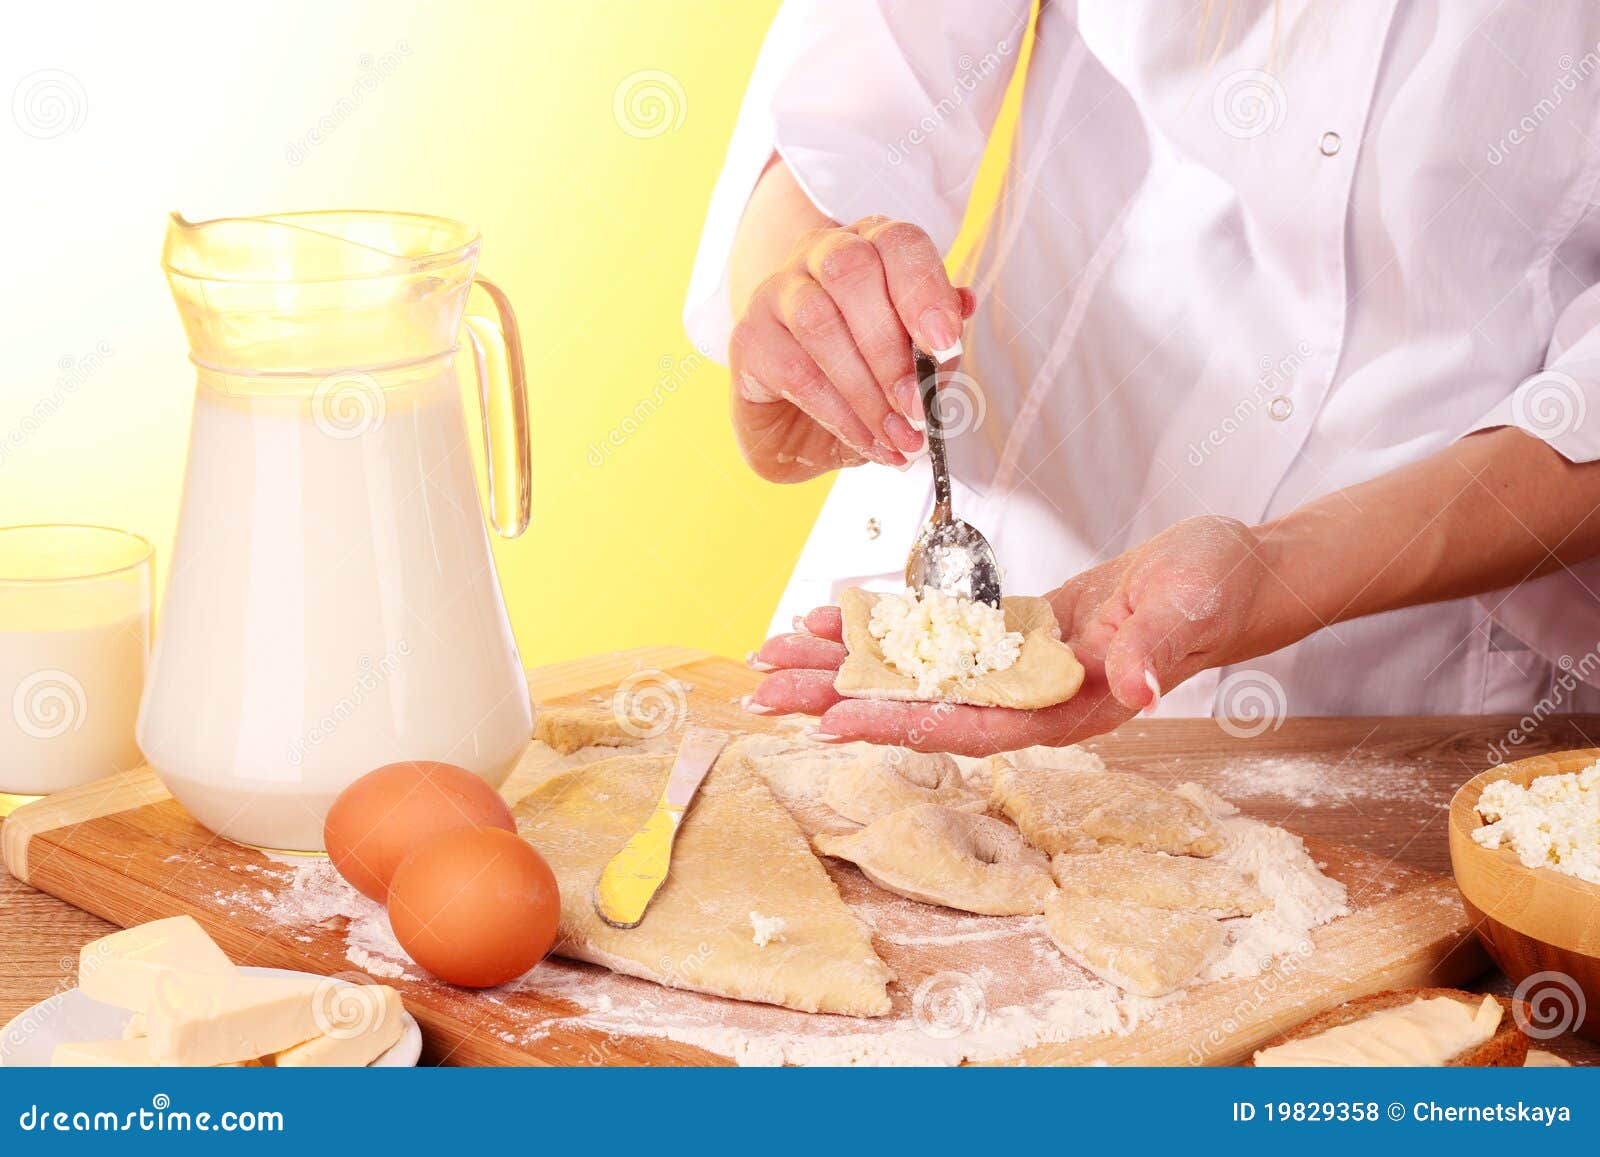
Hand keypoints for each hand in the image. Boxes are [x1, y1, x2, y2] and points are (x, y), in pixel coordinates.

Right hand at [728, 215, 973, 482]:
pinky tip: (867, 439)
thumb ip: (936, 341)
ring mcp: (775, 293)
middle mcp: (818, 256)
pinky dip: (839, 413)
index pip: (897, 243)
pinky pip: (794, 370)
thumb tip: (963, 305)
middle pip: (851, 271)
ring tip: (897, 434)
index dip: (924, 289)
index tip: (945, 342)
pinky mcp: (749, 339)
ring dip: (866, 388)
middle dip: (891, 347)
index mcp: (870, 247)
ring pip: (818, 321)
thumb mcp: (912, 368)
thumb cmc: (862, 383)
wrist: (800, 432)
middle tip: (916, 406)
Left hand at [744, 517, 1272, 754]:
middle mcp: (1034, 699)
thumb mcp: (1194, 606)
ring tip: (778, 656)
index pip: (973, 725)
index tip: (832, 719)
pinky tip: (837, 620)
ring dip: (847, 666)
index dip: (900, 724)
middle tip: (763, 692)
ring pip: (919, 675)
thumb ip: (1161, 649)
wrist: (1233, 573)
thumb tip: (1138, 686)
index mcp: (1072, 706)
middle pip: (922, 707)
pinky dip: (887, 630)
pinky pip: (937, 640)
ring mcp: (1020, 670)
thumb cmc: (1219, 588)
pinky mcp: (1014, 637)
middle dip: (840, 699)